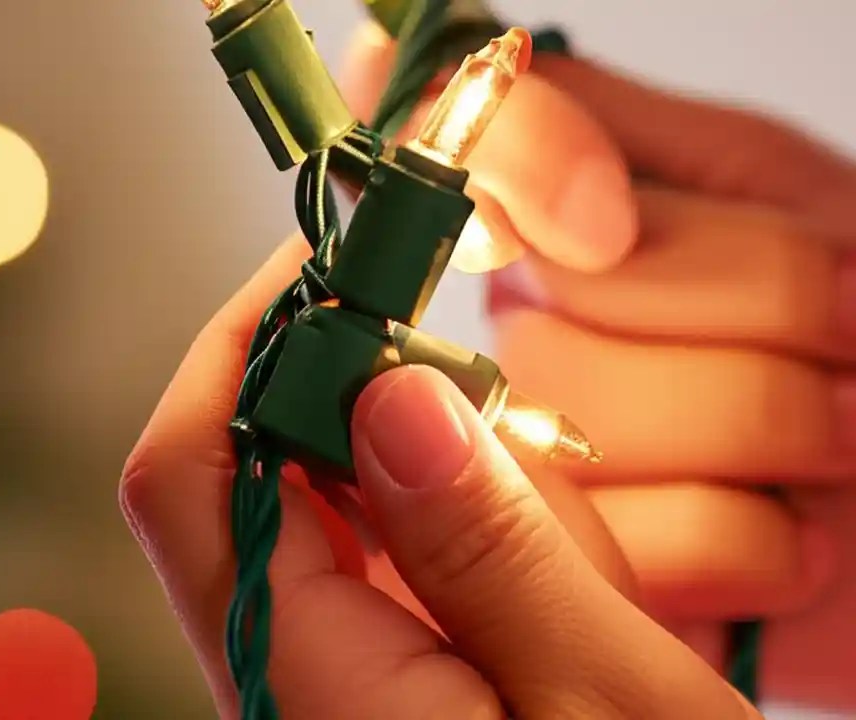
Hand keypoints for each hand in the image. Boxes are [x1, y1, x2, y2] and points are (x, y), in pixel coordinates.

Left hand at [121, 238, 760, 717]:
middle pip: (246, 483)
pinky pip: (384, 575)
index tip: (329, 261)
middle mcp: (288, 692)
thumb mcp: (611, 705)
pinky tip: (556, 583)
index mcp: (314, 694)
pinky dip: (457, 536)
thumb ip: (486, 549)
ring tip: (570, 567)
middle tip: (493, 397)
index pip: (192, 476)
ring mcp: (330, 694)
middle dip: (354, 406)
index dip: (238, 347)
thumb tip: (380, 398)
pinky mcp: (380, 696)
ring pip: (326, 521)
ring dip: (433, 485)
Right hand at [483, 55, 855, 706]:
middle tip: (835, 343)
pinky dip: (755, 545)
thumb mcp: (769, 190)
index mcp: (545, 238)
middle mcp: (516, 344)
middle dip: (746, 318)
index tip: (605, 224)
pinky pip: (628, 554)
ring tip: (826, 444)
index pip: (451, 150)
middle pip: (550, 317)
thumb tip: (423, 60)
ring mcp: (533, 478)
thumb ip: (601, 121)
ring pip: (585, 424)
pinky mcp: (574, 591)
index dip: (514, 166)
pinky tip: (783, 540)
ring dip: (767, 426)